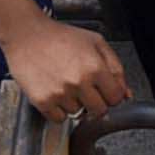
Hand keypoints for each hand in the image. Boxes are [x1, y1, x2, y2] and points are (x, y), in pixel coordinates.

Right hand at [0, 16, 132, 121]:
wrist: (27, 35)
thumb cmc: (61, 37)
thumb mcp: (96, 43)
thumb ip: (116, 68)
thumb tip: (126, 93)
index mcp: (95, 68)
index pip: (116, 98)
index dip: (113, 95)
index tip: (107, 92)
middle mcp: (78, 82)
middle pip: (99, 111)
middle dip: (97, 102)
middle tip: (88, 90)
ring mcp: (59, 94)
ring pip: (78, 114)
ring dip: (76, 104)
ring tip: (66, 85)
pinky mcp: (41, 101)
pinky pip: (58, 119)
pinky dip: (59, 110)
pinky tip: (56, 93)